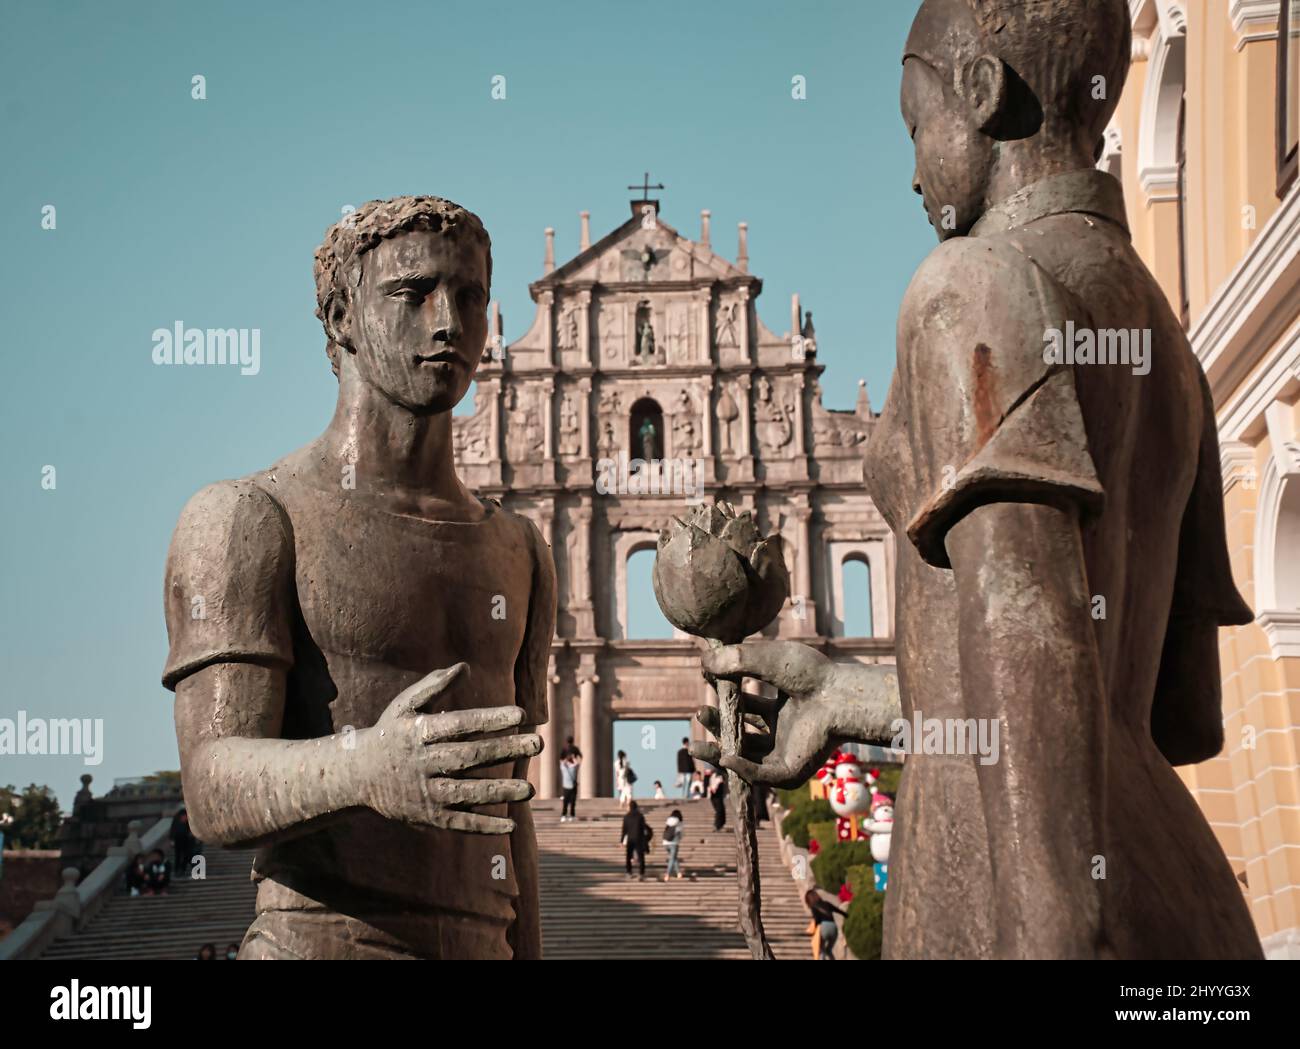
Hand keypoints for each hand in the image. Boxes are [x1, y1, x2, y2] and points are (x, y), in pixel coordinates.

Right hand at [360, 663, 540, 833]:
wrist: (358, 776)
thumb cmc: (390, 734)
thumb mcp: (404, 705)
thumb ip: (434, 685)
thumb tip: (465, 667)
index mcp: (420, 733)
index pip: (460, 724)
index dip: (490, 720)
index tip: (520, 714)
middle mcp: (425, 763)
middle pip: (470, 757)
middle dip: (505, 750)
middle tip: (537, 743)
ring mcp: (427, 792)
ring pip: (468, 793)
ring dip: (500, 792)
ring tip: (530, 788)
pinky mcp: (429, 816)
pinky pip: (459, 823)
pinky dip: (484, 826)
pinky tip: (510, 825)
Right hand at [693, 640, 899, 787]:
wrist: (837, 697)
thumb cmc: (810, 675)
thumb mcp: (766, 660)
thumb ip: (734, 660)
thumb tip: (704, 661)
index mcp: (784, 706)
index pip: (748, 706)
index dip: (727, 699)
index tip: (708, 682)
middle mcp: (786, 729)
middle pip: (744, 733)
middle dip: (718, 727)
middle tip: (699, 714)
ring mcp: (789, 750)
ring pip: (747, 758)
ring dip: (720, 754)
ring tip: (695, 746)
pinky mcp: (792, 770)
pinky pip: (761, 774)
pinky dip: (742, 769)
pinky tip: (726, 757)